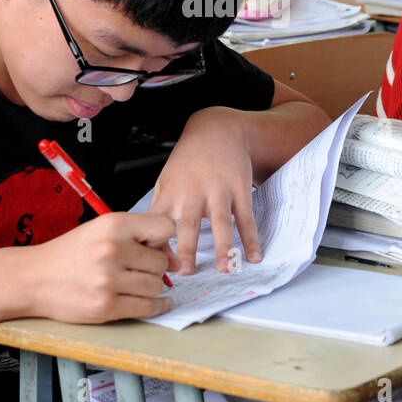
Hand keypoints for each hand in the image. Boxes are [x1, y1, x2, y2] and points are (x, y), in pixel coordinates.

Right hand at [26, 212, 176, 322]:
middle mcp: (112, 250)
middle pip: (161, 261)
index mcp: (113, 225)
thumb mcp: (101, 230)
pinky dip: (157, 306)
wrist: (34, 279)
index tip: (155, 247)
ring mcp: (109, 280)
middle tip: (139, 269)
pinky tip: (157, 302)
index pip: (166, 227)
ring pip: (156, 286)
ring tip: (134, 283)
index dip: (163, 239)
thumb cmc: (70, 254)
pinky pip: (147, 308)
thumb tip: (174, 257)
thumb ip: (137, 236)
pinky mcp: (106, 306)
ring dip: (151, 287)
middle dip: (155, 267)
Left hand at [150, 108, 257, 274]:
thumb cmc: (188, 159)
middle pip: (188, 224)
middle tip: (187, 272)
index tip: (158, 266)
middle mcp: (193, 192)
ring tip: (224, 268)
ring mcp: (218, 190)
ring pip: (220, 223)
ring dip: (223, 247)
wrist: (216, 129)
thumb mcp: (165, 178)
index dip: (156, 245)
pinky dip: (251, 238)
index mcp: (171, 193)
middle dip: (187, 249)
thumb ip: (159, 208)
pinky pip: (245, 218)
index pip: (158, 223)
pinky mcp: (239, 189)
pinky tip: (254, 256)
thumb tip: (148, 241)